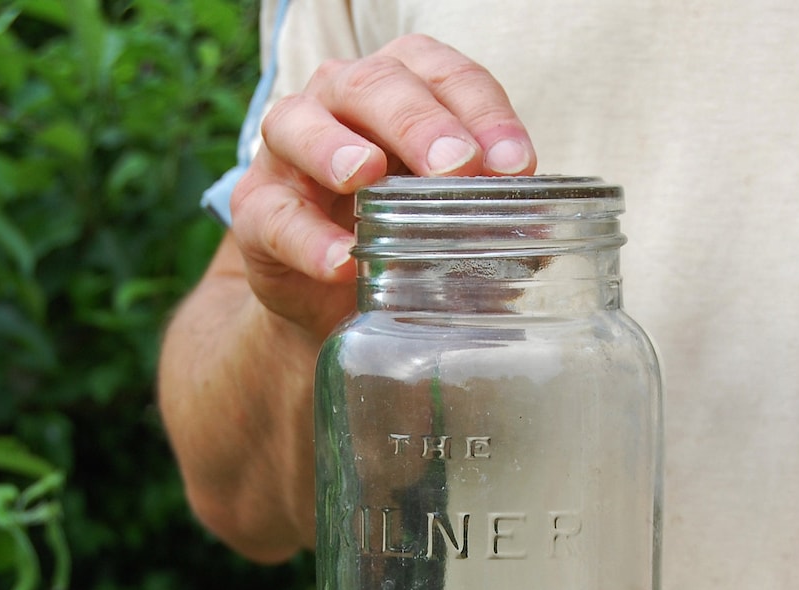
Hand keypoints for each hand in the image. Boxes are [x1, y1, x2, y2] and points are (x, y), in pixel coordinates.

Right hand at [229, 34, 536, 336]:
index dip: (483, 113)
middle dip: (419, 122)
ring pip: (299, 123)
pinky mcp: (255, 210)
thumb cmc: (403, 244)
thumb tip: (542, 244)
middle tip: (456, 166)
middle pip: (375, 84)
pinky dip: (306, 239)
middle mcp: (340, 104)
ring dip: (335, 147)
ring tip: (367, 177)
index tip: (517, 166)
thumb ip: (490, 227)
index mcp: (402, 92)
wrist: (332, 305)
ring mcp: (289, 152)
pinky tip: (340, 263)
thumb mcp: (452, 231)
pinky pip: (274, 215)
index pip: (445, 75)